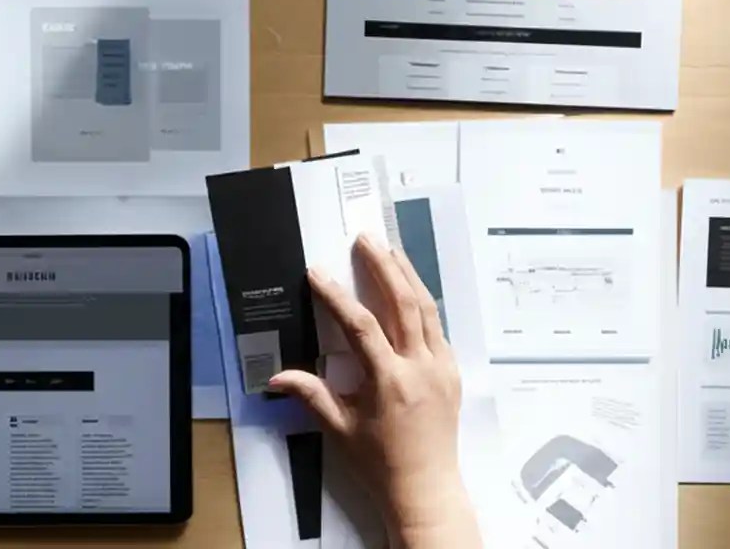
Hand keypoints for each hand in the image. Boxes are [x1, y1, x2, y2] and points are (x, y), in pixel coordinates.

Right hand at [268, 233, 479, 547]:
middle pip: (403, 303)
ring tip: (392, 250)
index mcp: (389, 381)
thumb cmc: (380, 462)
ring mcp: (441, 368)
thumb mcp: (340, 429)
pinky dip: (423, 303)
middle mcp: (420, 368)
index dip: (337, 296)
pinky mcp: (452, 373)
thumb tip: (277, 376)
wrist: (425, 488)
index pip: (361, 326)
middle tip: (366, 240)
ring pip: (427, 308)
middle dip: (383, 267)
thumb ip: (311, 395)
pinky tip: (411, 290)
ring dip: (408, 275)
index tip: (318, 274)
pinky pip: (438, 328)